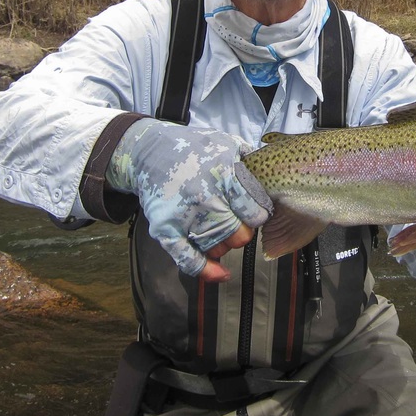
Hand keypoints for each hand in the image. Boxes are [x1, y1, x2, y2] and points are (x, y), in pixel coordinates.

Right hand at [107, 119, 271, 281]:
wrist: (147, 152)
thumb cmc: (190, 148)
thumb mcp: (224, 141)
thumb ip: (247, 157)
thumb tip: (268, 173)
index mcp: (222, 175)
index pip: (254, 210)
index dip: (259, 215)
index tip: (255, 213)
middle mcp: (205, 197)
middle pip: (239, 234)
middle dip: (243, 232)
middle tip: (238, 222)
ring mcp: (184, 215)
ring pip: (218, 247)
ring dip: (224, 245)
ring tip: (221, 231)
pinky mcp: (166, 229)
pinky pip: (188, 259)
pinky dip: (206, 271)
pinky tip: (221, 274)